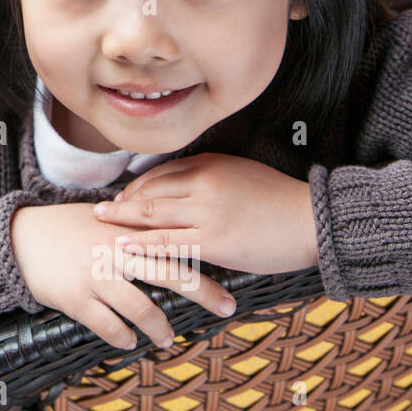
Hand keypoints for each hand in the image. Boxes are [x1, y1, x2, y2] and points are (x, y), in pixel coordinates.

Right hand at [10, 202, 237, 350]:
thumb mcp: (101, 216)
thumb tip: (170, 228)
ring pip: (142, 308)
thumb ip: (133, 223)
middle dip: (204, 292)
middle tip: (227, 308)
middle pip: (171, 273)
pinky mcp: (76, 299)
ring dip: (160, 328)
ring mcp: (96, 276)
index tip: (232, 268)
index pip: (174, 243)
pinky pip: (108, 326)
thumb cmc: (64, 226)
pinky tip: (129, 341)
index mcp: (125, 230)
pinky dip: (123, 338)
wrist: (19, 238)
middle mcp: (115, 252)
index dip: (206, 257)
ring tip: (168, 340)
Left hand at [93, 153, 319, 274]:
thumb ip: (210, 175)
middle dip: (122, 201)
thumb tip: (181, 183)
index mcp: (209, 164)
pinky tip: (123, 246)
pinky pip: (170, 243)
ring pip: (154, 215)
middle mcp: (203, 184)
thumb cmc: (278, 200)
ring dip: (123, 219)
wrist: (312, 219)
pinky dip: (142, 244)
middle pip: (150, 191)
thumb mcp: (240, 172)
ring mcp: (207, 213)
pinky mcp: (214, 241)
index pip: (161, 173)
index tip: (122, 194)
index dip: (137, 185)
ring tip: (101, 222)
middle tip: (99, 208)